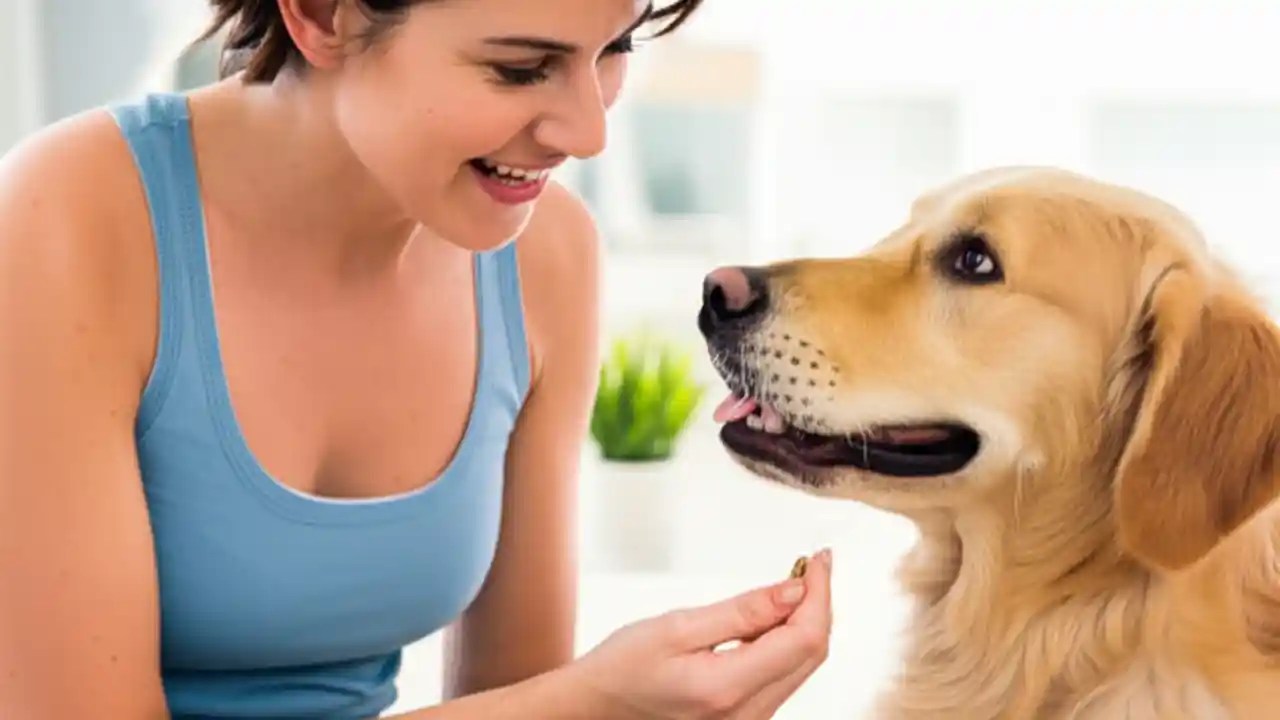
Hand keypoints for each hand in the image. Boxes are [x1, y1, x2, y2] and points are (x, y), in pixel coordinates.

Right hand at [571, 548, 832, 718]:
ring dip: (804, 623)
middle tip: (811, 564)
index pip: (803, 639)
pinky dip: (787, 643)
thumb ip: (742, 611)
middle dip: (818, 604)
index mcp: (728, 689)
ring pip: (801, 667)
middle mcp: (747, 716)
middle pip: (811, 655)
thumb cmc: (623, 667)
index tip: (819, 559)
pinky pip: (782, 678)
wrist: (595, 710)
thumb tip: (795, 589)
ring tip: (793, 583)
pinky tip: (774, 618)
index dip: (820, 594)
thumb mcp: (677, 626)